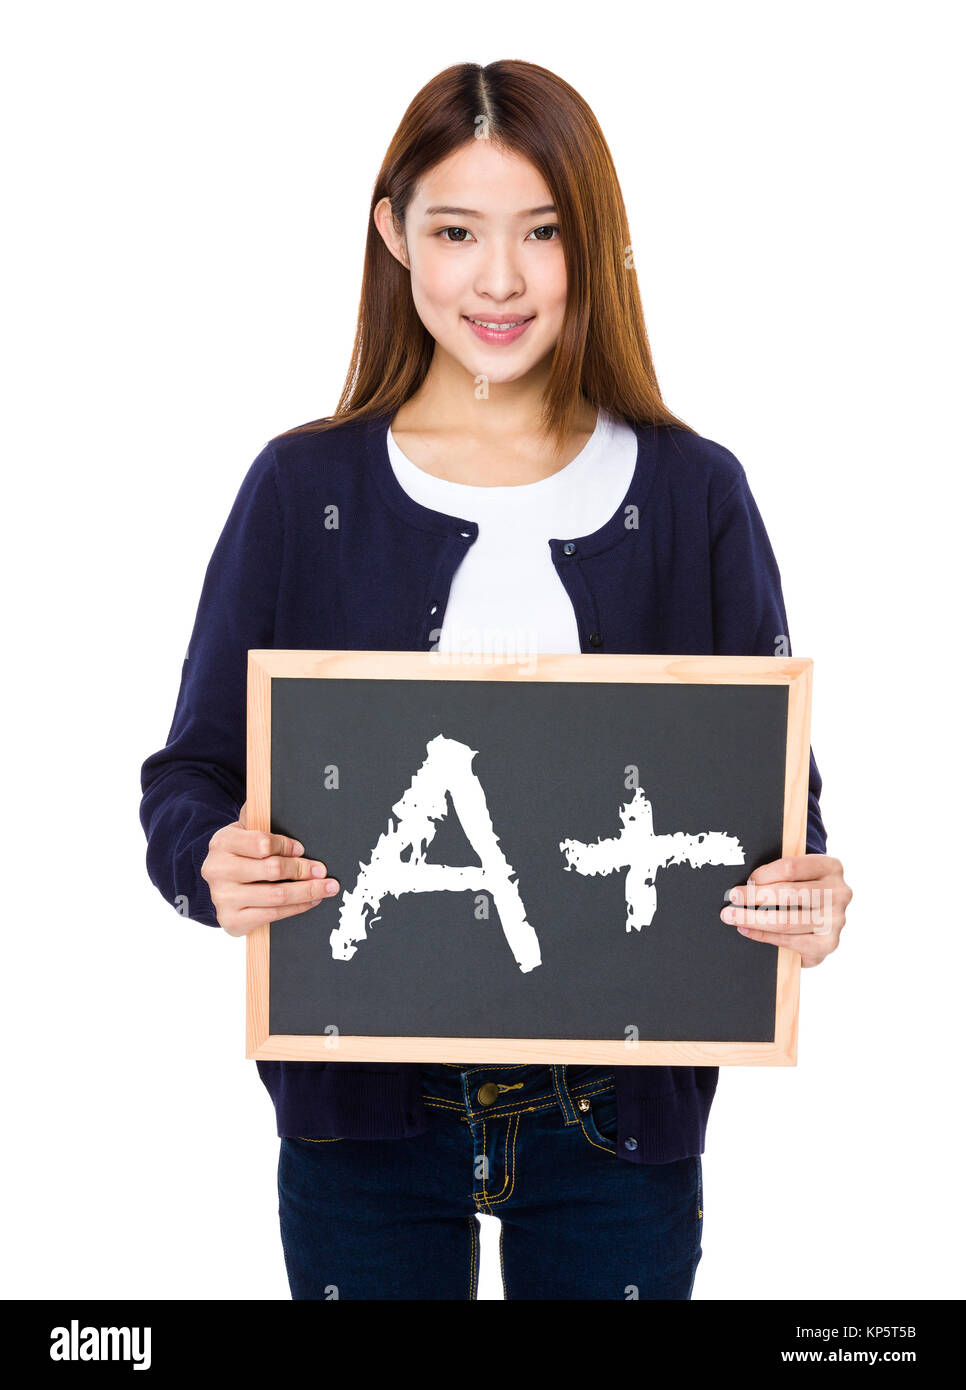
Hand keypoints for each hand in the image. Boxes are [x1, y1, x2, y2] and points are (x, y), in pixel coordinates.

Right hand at [201, 799, 340, 936]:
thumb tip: (278, 793)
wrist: (220, 884)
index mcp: (222, 842)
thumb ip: (258, 816)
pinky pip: (272, 915)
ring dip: (307, 892)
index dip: (287, 846)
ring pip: (276, 896)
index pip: (262, 843)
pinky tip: (310, 901)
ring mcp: (223, 898)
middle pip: (272, 870)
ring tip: (326, 888)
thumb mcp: (244, 831)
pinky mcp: (231, 920)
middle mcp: (217, 870)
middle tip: (323, 870)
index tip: (303, 848)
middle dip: (303, 870)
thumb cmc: (240, 853)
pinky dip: (296, 908)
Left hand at [719, 854, 850, 967]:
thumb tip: (746, 881)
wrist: (825, 918)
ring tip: (732, 916)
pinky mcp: (829, 943)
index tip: (746, 880)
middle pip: (787, 894)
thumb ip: (781, 872)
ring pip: (786, 920)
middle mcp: (839, 893)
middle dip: (754, 896)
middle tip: (732, 897)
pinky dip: (764, 936)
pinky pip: (790, 941)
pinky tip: (747, 930)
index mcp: (831, 867)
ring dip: (753, 919)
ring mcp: (836, 920)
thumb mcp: (801, 874)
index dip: (763, 874)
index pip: (791, 867)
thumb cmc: (804, 889)